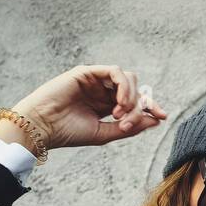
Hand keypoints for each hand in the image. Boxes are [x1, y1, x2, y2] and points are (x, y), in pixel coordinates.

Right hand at [7, 65, 168, 149]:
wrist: (43, 127)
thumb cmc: (68, 132)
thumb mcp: (104, 134)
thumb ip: (129, 127)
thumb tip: (155, 120)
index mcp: (106, 105)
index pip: (136, 101)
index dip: (150, 106)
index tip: (162, 116)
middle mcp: (103, 91)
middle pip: (135, 88)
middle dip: (142, 103)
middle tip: (131, 120)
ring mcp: (95, 80)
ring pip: (127, 79)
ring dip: (130, 97)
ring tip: (120, 115)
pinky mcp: (87, 72)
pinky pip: (114, 72)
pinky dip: (122, 87)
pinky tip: (118, 104)